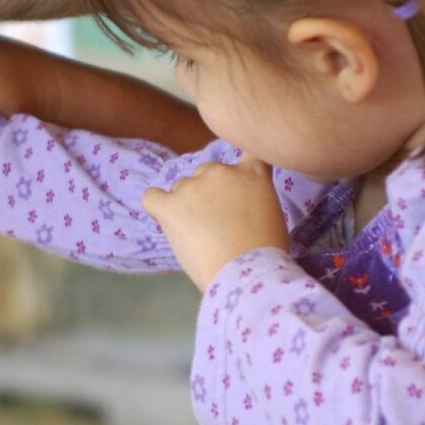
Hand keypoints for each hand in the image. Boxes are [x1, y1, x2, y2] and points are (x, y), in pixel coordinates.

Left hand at [140, 156, 287, 290]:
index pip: (248, 152)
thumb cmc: (266, 251)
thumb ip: (254, 196)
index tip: (238, 184)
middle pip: (207, 172)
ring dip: (185, 203)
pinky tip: (165, 220)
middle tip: (215, 221)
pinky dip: (157, 207)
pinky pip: (152, 197)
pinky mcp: (169, 205)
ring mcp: (192, 186)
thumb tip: (238, 204)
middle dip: (209, 192)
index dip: (239, 166)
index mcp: (251, 173)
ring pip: (181, 187)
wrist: (245, 272)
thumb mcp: (272, 213)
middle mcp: (220, 171)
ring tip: (195, 233)